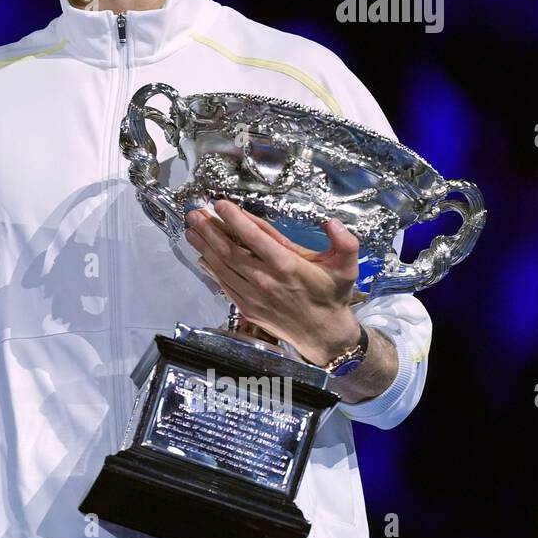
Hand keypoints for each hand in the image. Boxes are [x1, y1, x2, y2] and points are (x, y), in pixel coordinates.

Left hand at [184, 200, 361, 366]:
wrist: (323, 333)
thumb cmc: (332, 294)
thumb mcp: (346, 266)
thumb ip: (344, 242)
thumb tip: (331, 222)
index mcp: (286, 265)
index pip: (254, 237)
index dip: (234, 219)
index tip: (219, 204)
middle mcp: (265, 279)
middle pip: (229, 250)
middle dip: (209, 230)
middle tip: (194, 213)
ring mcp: (252, 295)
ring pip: (222, 267)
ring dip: (204, 247)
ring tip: (191, 229)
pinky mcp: (246, 307)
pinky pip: (224, 284)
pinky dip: (211, 269)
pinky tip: (201, 256)